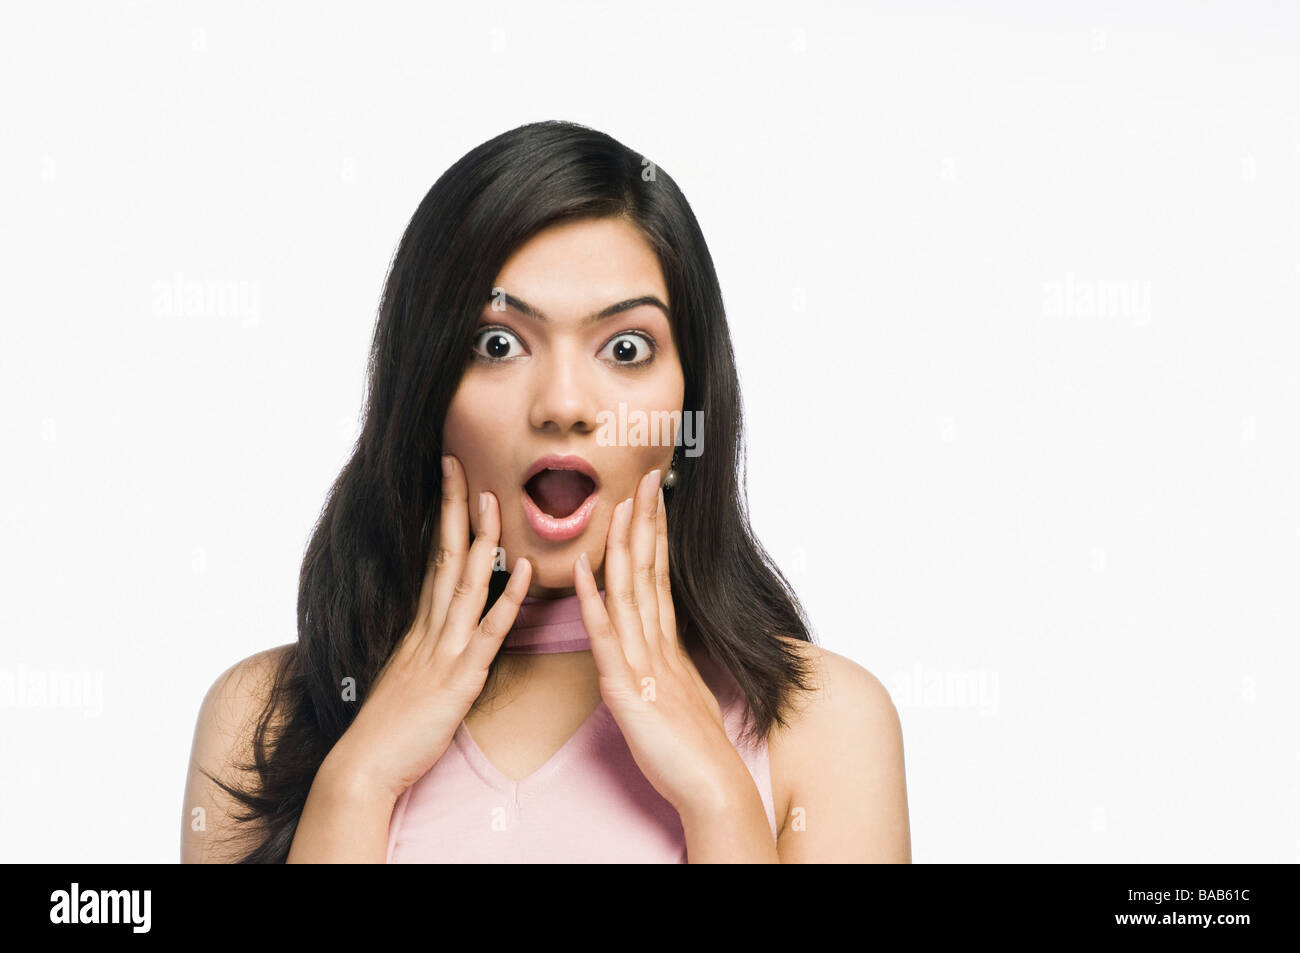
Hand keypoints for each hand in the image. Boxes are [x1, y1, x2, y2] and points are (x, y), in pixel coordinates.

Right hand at [327, 454, 531, 802]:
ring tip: (496, 499)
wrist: (365, 767)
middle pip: (444, 556)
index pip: (433, 559)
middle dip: (454, 508)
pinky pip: (487, 632)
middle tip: (461, 463)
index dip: (444, 518)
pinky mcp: (458, 679)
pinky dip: (506, 599)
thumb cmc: (389, 728)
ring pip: (465, 583)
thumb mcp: (407, 675)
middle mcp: (429, 629)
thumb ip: (425, 646)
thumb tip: (438, 625)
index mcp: (419, 627)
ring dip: (482, 540)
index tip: (451, 479)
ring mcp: (442, 651)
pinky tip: (523, 570)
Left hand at [572, 467, 748, 817]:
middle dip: (646, 523)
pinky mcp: (628, 689)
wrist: (711, 786)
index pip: (658, 578)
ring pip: (631, 592)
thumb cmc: (692, 750)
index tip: (652, 500)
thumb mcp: (676, 697)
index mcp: (667, 646)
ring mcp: (644, 663)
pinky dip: (594, 600)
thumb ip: (663, 666)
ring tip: (621, 502)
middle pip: (650, 572)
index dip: (654, 536)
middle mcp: (658, 645)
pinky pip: (606, 637)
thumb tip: (657, 647)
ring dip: (624, 544)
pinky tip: (584, 568)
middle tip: (646, 478)